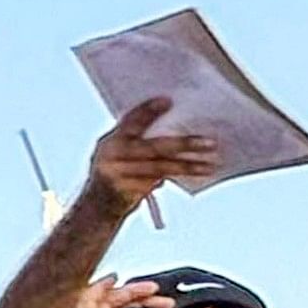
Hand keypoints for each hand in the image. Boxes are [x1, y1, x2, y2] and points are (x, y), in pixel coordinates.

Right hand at [82, 96, 220, 212]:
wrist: (97, 207)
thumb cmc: (115, 174)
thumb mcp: (118, 154)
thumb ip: (136, 142)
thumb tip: (173, 131)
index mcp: (110, 141)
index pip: (130, 121)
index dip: (147, 110)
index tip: (168, 100)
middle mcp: (112, 155)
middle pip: (153, 147)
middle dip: (183, 144)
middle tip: (209, 142)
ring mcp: (120, 174)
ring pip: (160, 167)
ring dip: (188, 166)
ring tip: (210, 164)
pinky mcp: (129, 191)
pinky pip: (159, 181)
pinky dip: (179, 177)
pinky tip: (197, 174)